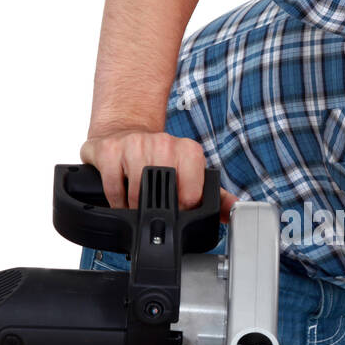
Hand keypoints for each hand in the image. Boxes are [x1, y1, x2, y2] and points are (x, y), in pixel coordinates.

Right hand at [80, 129, 237, 219]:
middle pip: (162, 198)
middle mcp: (164, 144)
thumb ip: (216, 194)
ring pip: (136, 196)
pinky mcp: (109, 149)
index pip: (191, 196)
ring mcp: (135, 144)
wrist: (126, 131)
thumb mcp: (191, 173)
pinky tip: (121, 196)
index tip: (177, 211)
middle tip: (154, 209)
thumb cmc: (162, 157)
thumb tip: (235, 209)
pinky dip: (116, 201)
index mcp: (189, 151)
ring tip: (137, 202)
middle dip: (157, 213)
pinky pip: (113, 189)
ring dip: (134, 208)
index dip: (183, 212)